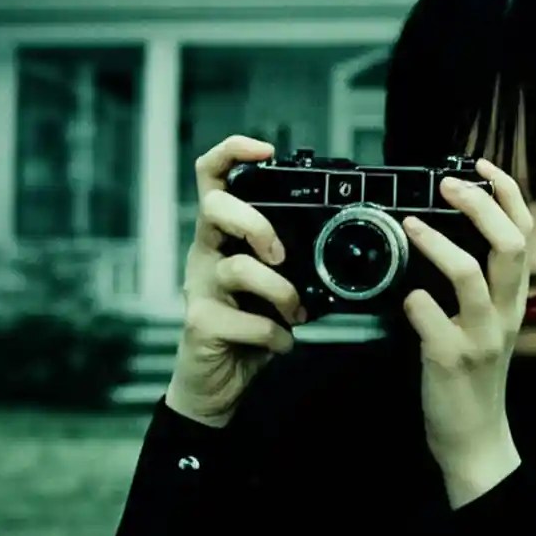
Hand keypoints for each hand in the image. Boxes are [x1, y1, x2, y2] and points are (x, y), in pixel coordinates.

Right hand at [166, 135, 306, 427]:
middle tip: (281, 254)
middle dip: (255, 224)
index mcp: (223, 236)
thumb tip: (336, 249)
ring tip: (295, 313)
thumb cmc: (247, 327)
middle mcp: (205, 253)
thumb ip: (292, 263)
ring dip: (281, 292)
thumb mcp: (274, 286)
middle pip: (214, 208)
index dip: (232, 152)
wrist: (216, 384)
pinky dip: (277, 335)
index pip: (211, 177)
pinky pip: (248, 321)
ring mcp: (199, 288)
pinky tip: (282, 342)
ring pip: (238, 268)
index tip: (265, 150)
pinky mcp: (201, 323)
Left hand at [401, 159, 534, 505]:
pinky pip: (430, 317)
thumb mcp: (487, 323)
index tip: (481, 167)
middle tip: (448, 185)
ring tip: (412, 224)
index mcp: (514, 299)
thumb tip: (447, 237)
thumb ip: (478, 285)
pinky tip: (404, 298)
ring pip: (470, 276)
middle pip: (509, 245)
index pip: (524, 234)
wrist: (474, 436)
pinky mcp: (452, 358)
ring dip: (439, 243)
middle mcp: (506, 314)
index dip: (506, 194)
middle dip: (480, 206)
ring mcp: (481, 336)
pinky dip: (413, 302)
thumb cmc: (473, 375)